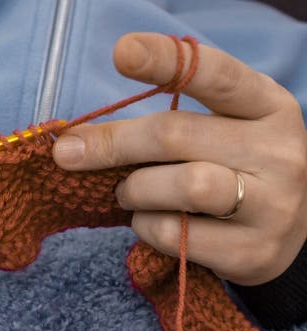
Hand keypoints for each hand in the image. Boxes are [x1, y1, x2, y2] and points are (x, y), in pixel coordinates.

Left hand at [53, 32, 306, 285]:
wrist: (295, 236)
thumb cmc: (242, 174)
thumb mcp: (229, 132)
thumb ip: (178, 122)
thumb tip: (85, 136)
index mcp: (269, 107)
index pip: (215, 74)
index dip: (165, 61)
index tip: (121, 53)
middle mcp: (278, 151)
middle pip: (178, 135)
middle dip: (114, 142)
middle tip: (71, 152)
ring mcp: (271, 205)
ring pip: (184, 186)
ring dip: (136, 190)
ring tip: (126, 194)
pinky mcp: (252, 252)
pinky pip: (180, 235)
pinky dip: (148, 227)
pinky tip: (148, 223)